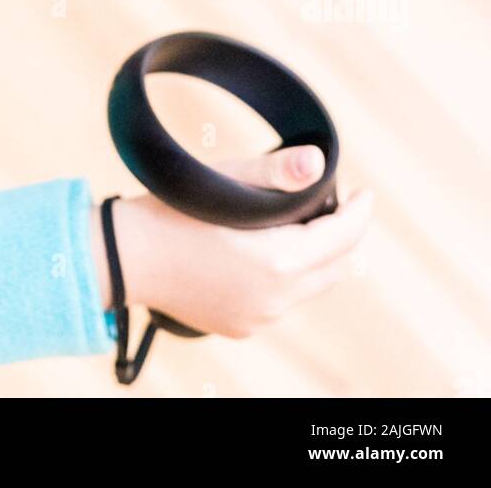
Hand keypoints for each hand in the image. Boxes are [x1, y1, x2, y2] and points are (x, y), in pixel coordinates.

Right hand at [92, 146, 372, 338]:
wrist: (125, 256)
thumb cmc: (174, 208)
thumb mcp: (228, 179)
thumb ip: (278, 173)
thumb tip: (318, 163)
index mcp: (278, 262)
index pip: (343, 238)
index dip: (359, 212)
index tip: (365, 192)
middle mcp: (275, 299)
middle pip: (334, 268)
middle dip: (341, 235)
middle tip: (335, 204)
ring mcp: (258, 319)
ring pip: (308, 286)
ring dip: (312, 256)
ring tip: (299, 224)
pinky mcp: (241, 327)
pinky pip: (280, 300)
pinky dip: (285, 276)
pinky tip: (265, 252)